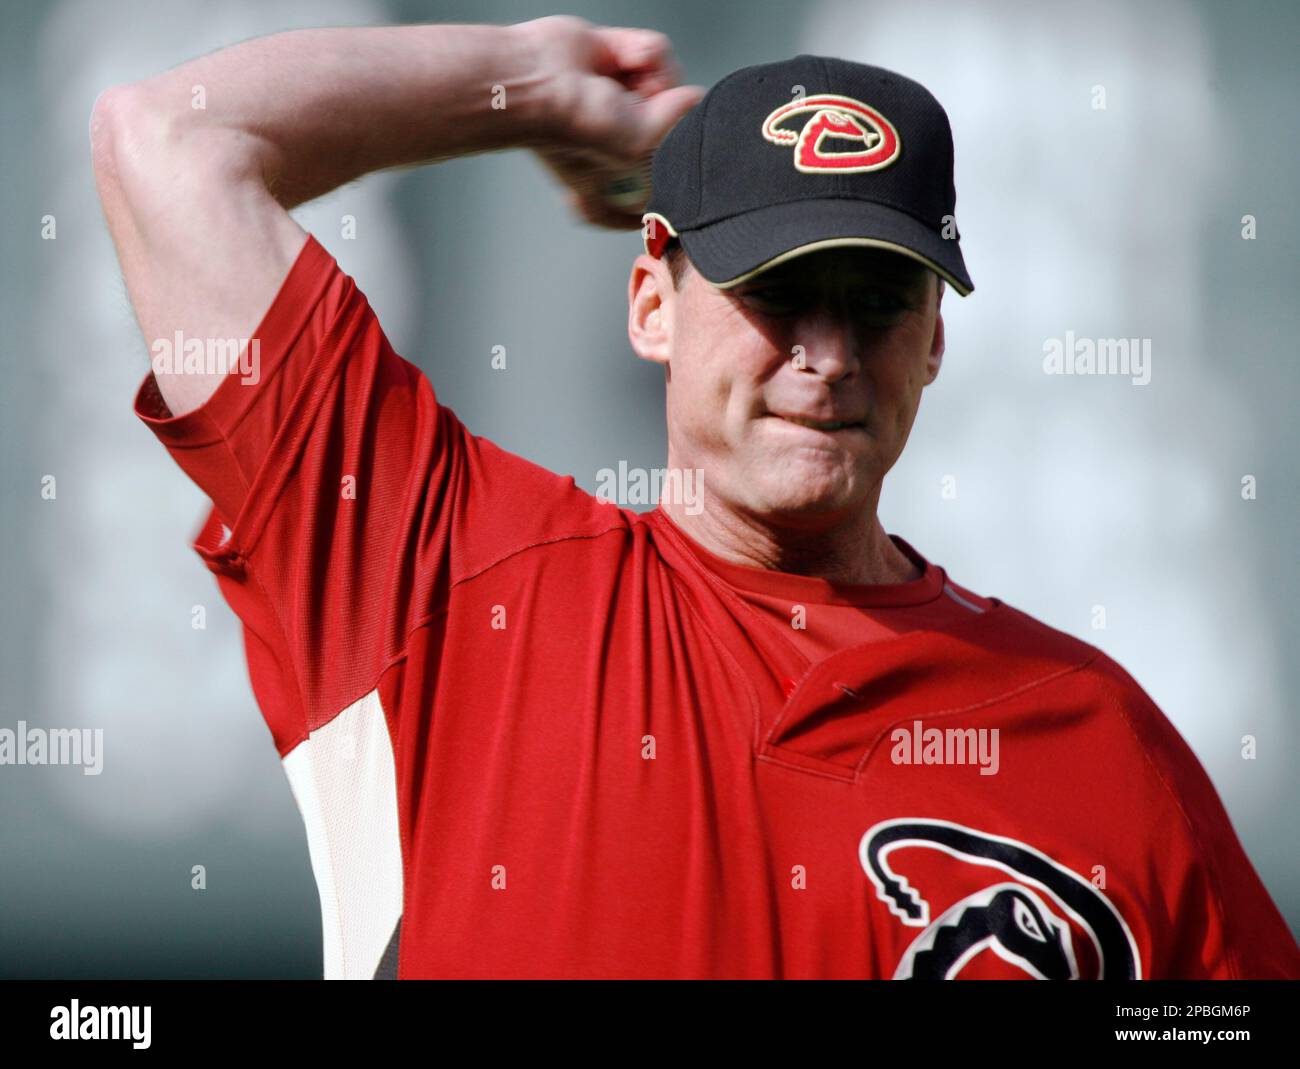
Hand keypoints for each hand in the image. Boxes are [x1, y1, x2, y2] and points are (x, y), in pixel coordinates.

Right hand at [513, 15, 704, 228]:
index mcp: (615, 173)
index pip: (649, 193)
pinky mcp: (615, 54)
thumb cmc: (572, 127)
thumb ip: (677, 122)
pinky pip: (655, 49)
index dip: (670, 186)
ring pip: (669, 81)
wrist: (538, 80)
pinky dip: (644, 50)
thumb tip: (695, 98)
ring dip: (658, 76)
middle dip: (667, 110)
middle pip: (673, 123)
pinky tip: (625, 59)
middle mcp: (617, 134)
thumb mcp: (640, 146)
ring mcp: (617, 93)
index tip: (680, 189)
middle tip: (643, 108)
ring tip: (631, 81)